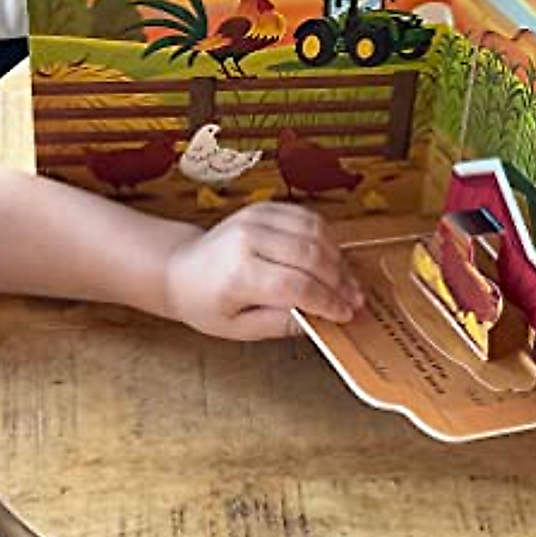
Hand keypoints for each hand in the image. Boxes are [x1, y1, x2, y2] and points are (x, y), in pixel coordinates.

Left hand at [163, 202, 364, 340]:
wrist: (180, 267)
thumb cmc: (204, 301)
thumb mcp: (238, 328)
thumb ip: (280, 324)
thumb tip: (319, 321)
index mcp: (237, 274)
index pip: (295, 286)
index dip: (327, 302)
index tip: (345, 314)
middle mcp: (247, 239)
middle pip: (310, 256)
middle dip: (339, 281)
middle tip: (355, 299)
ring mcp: (256, 218)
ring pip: (314, 232)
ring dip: (337, 258)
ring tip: (347, 281)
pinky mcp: (263, 208)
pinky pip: (306, 217)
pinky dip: (326, 237)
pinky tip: (331, 258)